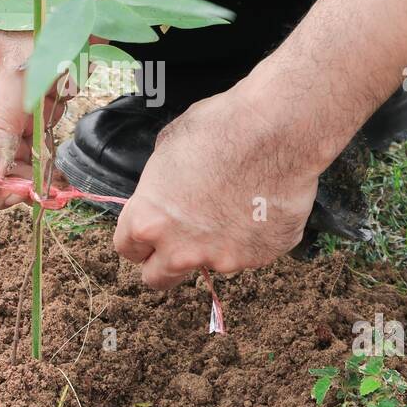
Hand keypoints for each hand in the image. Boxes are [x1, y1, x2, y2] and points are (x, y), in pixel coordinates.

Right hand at [0, 22, 63, 209]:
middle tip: (26, 193)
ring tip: (49, 187)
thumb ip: (0, 125)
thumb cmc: (37, 17)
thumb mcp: (17, 71)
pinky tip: (60, 177)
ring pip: (1, 163)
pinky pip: (28, 152)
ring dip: (22, 179)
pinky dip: (42, 167)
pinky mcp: (29, 115)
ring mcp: (1, 111)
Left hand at [114, 84, 321, 288]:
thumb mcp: (169, 145)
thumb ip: (160, 184)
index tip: (149, 232)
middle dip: (164, 263)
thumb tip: (167, 191)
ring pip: (210, 262)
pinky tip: (260, 202)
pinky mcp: (259, 258)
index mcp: (149, 220)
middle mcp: (181, 250)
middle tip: (181, 238)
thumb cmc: (221, 129)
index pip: (127, 249)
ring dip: (215, 243)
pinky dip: (251, 236)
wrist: (279, 131)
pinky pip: (249, 253)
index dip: (138, 239)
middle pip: (158, 278)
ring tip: (235, 201)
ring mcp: (223, 259)